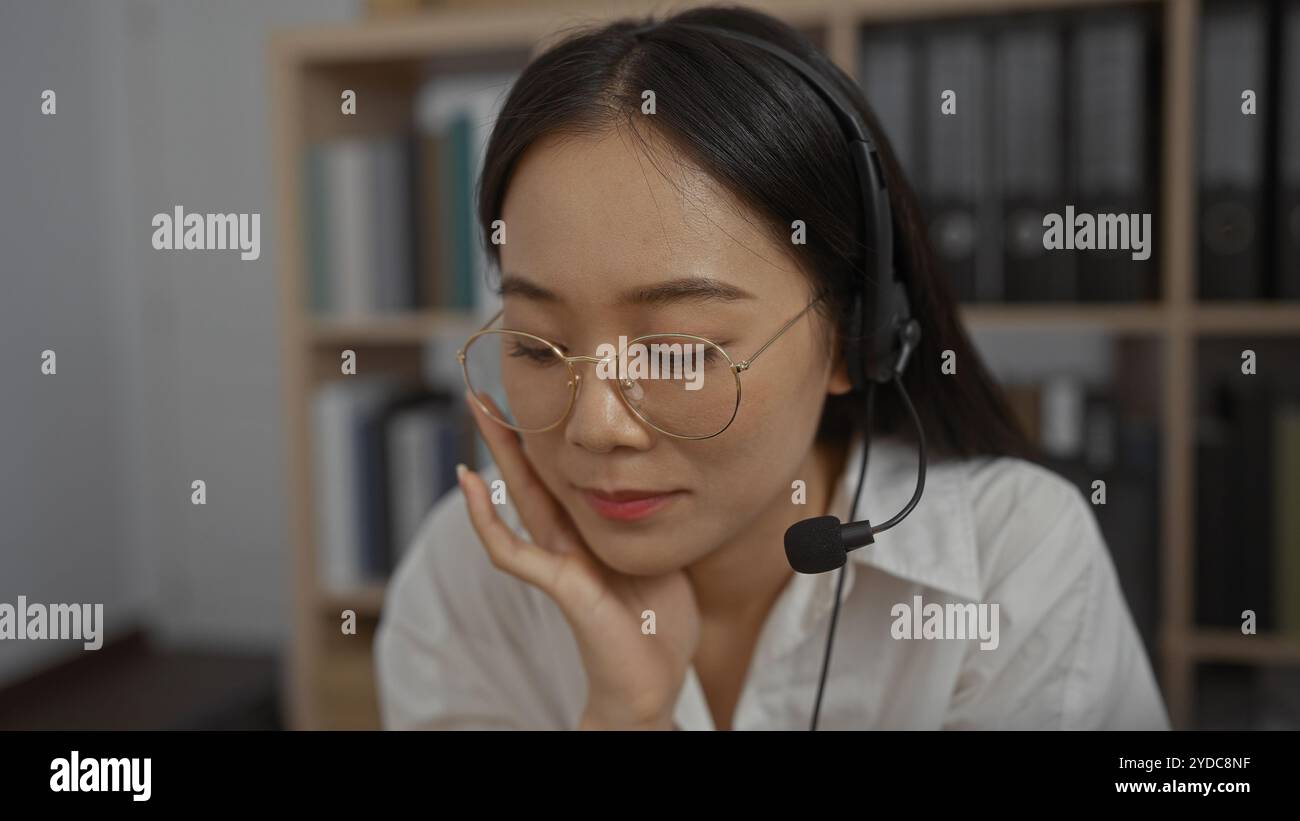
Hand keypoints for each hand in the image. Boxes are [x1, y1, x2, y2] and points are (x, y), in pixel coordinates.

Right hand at [456, 390, 699, 729]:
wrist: (653, 681)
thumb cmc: (659, 622)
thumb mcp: (665, 554)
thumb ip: (652, 521)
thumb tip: (666, 479)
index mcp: (591, 532)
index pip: (561, 476)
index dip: (545, 440)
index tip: (538, 398)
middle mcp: (568, 542)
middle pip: (530, 476)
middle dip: (508, 434)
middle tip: (482, 392)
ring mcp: (559, 561)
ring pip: (518, 498)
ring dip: (496, 454)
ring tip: (479, 413)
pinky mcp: (560, 584)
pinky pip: (512, 551)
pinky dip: (486, 520)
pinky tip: (470, 486)